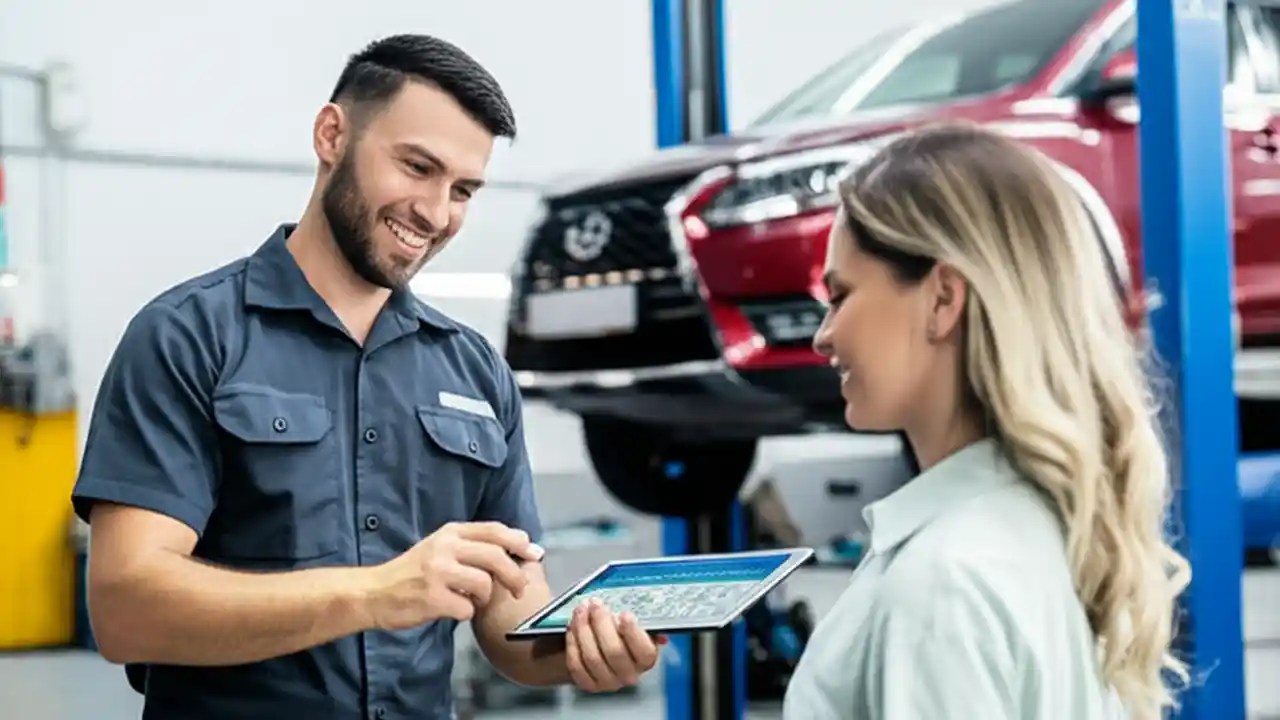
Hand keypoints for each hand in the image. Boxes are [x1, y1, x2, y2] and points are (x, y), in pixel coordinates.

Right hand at [365, 521, 543, 629]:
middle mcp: (445, 548)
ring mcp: (438, 572)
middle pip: (496, 556)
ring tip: (475, 600)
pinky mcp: (432, 598)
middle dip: (515, 574)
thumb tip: (517, 546)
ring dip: (487, 597)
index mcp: (449, 532)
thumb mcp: (439, 547)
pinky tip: (454, 610)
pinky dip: (466, 613)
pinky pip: (467, 609)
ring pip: (484, 583)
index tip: (535, 553)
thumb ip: (471, 546)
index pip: (494, 530)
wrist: (374, 593)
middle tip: (520, 589)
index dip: (519, 541)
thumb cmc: (412, 572)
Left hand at [565, 598, 665, 692]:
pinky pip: (576, 665)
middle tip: (594, 604)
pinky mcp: (589, 684)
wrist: (606, 647)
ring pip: (592, 657)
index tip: (624, 614)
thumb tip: (632, 615)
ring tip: (580, 610)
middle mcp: (629, 674)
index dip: (632, 632)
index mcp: (646, 659)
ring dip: (583, 629)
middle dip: (601, 623)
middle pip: (613, 651)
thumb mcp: (636, 623)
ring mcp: (608, 682)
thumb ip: (638, 618)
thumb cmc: (623, 633)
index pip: (643, 650)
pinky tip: (573, 627)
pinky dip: (573, 643)